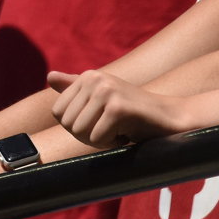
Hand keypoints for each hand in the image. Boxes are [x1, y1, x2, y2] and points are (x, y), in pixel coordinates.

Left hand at [47, 69, 190, 146]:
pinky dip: (112, 143)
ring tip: (119, 130)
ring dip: (100, 140)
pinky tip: (127, 133)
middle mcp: (95, 78)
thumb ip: (76, 88)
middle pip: (68, 124)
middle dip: (87, 136)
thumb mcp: (102, 98)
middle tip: (110, 129)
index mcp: (88, 76)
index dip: (76, 127)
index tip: (98, 123)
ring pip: (80, 133)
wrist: (170, 118)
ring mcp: (107, 91)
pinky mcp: (118, 108)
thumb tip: (49, 76)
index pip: (58, 113)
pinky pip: (97, 139)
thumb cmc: (133, 113)